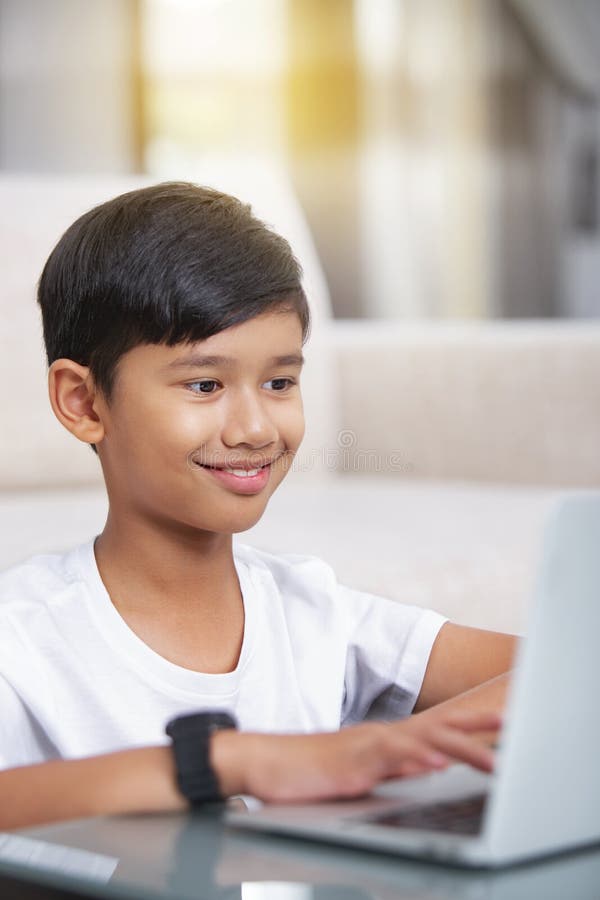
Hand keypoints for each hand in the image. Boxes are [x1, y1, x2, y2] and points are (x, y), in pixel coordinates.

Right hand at [211, 710, 500, 803]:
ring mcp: (368, 747)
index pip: (438, 727)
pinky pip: (387, 759)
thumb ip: (391, 768)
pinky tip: (436, 764)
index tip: (505, 722)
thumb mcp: (360, 772)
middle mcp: (382, 737)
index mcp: (387, 740)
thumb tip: (424, 769)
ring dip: (458, 747)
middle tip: (512, 726)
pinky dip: (413, 760)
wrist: (265, 763)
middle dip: (477, 727)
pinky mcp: (351, 764)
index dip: (472, 723)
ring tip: (492, 758)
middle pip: (438, 728)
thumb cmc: (310, 770)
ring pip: (421, 742)